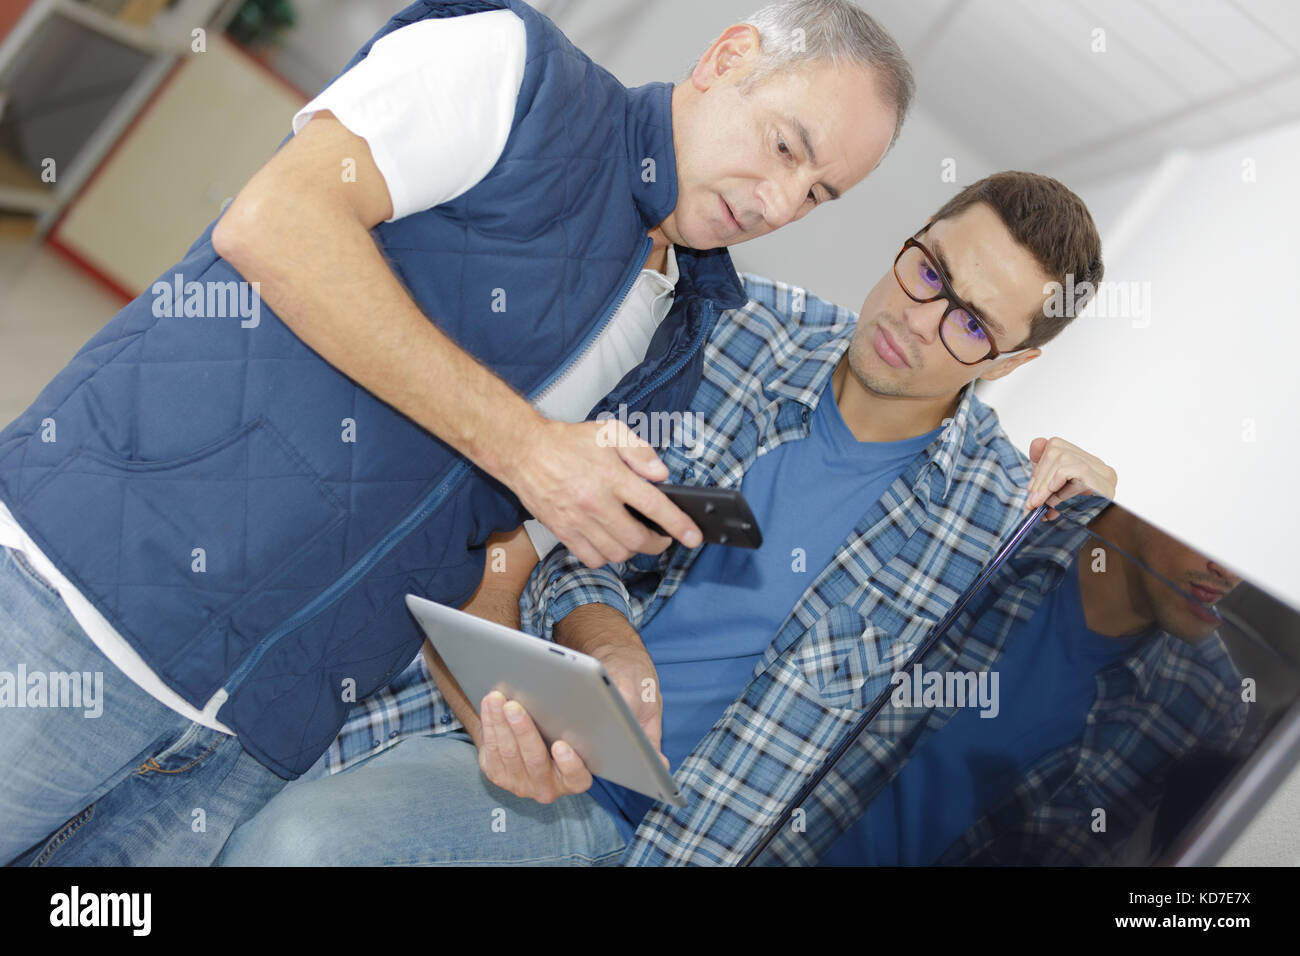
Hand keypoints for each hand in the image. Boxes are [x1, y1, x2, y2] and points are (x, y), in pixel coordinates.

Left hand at [475, 640, 666, 804]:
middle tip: (517, 707)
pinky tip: (490, 703)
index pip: (579, 777)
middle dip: (524, 734)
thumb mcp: (636, 706)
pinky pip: (492, 752)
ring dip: (502, 726)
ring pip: (510, 757)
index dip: (570, 765)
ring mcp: (525, 779)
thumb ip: (643, 732)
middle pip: (537, 764)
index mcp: (585, 773)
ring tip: (500, 698)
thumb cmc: (615, 692)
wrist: (575, 682)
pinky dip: (489, 725)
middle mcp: (554, 784)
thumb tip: (660, 764)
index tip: (562, 745)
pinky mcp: (502, 768)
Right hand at [502, 417, 702, 567]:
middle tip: (663, 537)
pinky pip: (592, 558)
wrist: (524, 452)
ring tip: (636, 538)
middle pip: (638, 539)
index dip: (679, 525)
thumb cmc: (567, 442)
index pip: (654, 507)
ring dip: (633, 551)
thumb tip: (661, 475)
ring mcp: (578, 521)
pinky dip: (606, 557)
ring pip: (617, 553)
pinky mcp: (563, 532)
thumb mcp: (610, 432)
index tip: (694, 537)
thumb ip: (640, 451)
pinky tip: (610, 543)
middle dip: (658, 543)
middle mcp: (596, 502)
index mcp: (611, 476)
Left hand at [1025, 437, 1117, 519]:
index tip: (1031, 489)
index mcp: (1087, 464)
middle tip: (1032, 501)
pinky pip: (1073, 470)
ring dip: (1045, 484)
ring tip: (1041, 504)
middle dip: (1039, 476)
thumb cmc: (1073, 517)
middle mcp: (1098, 465)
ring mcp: (1103, 473)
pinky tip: (1054, 499)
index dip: (1039, 464)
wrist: (1094, 540)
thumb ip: (1043, 467)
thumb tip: (1036, 442)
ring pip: (1062, 458)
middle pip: (1057, 450)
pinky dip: (1058, 482)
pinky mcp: (1104, 482)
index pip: (1057, 446)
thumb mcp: (1052, 490)